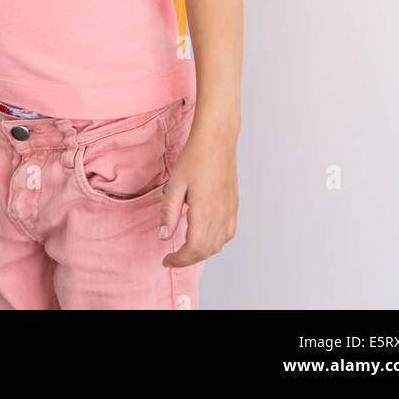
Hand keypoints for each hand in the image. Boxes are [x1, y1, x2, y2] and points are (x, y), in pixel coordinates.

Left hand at [158, 125, 237, 268]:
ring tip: (186, 246)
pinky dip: (216, 241)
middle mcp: (221, 214)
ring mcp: (230, 210)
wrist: (217, 138)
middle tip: (172, 256)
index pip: (194, 249)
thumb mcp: (175, 183)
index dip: (179, 260)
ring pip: (219, 244)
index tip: (166, 259)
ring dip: (202, 251)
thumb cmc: (195, 156)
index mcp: (205, 211)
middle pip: (206, 250)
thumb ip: (169, 212)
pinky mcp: (234, 204)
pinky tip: (205, 234)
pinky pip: (228, 232)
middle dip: (188, 258)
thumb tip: (164, 237)